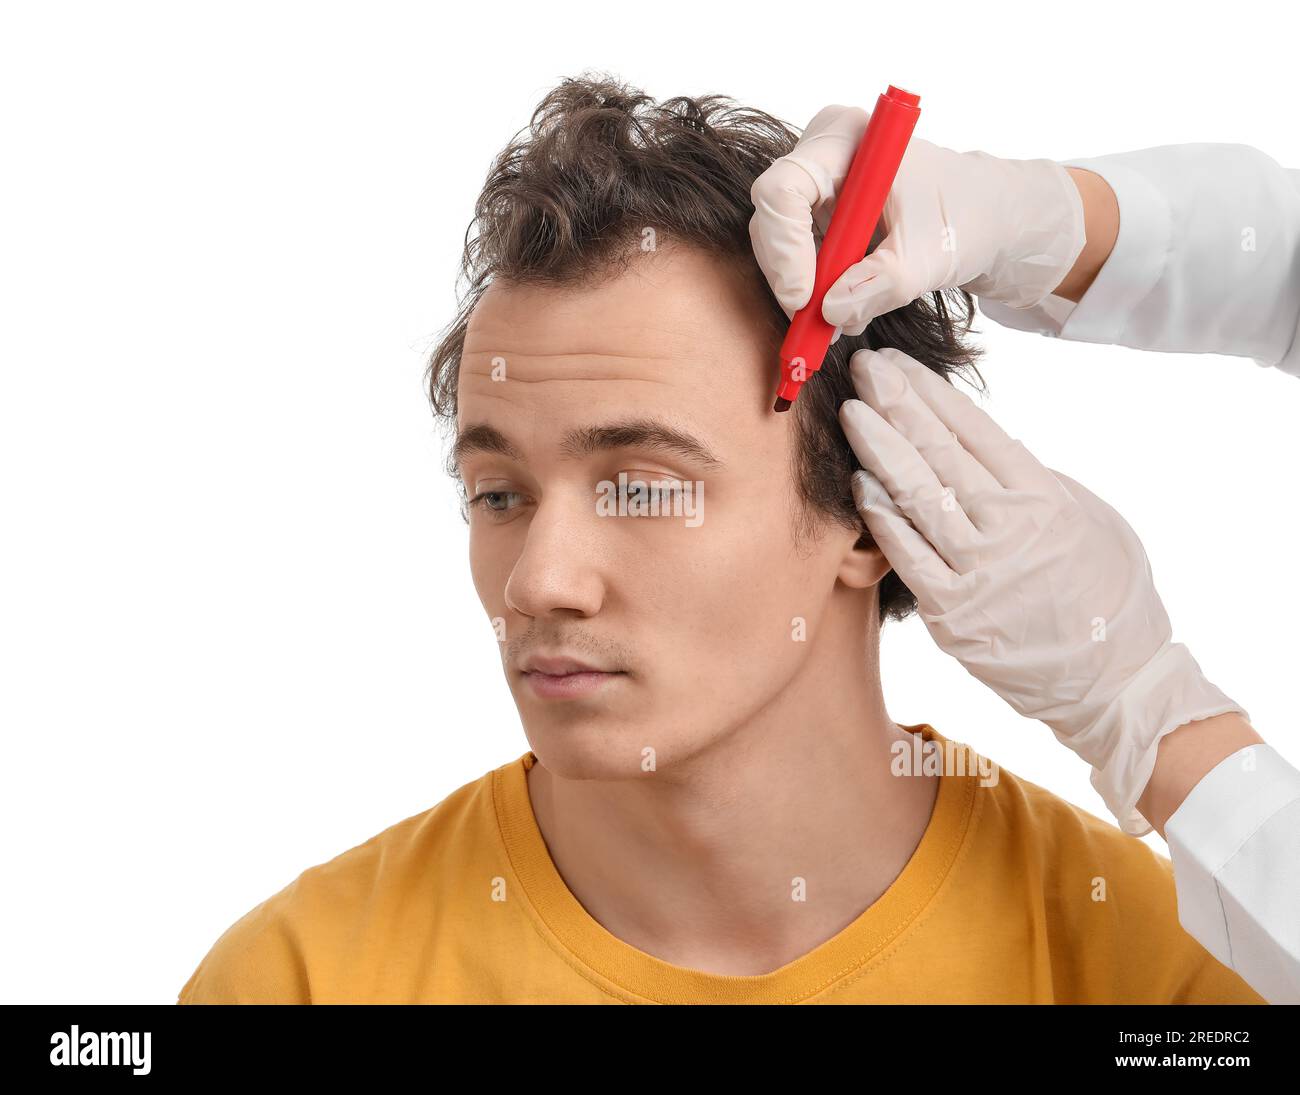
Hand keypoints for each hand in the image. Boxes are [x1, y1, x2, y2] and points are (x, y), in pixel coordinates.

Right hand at [749, 105, 1087, 332]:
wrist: (982, 217)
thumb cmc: (964, 216)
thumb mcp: (930, 257)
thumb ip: (882, 284)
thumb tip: (831, 313)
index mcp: (847, 139)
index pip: (785, 189)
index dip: (785, 249)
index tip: (804, 299)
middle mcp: (822, 155)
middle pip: (772, 219)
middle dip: (789, 277)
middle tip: (814, 328)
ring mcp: (816, 186)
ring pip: (778, 244)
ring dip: (801, 292)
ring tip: (838, 324)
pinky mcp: (817, 217)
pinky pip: (794, 258)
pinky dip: (812, 292)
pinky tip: (841, 311)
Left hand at [838, 346, 1246, 834]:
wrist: (1115, 680)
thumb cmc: (1106, 595)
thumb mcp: (1087, 519)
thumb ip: (1035, 482)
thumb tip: (987, 447)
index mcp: (1043, 497)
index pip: (975, 430)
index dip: (930, 394)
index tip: (898, 366)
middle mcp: (1007, 527)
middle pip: (939, 453)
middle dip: (895, 405)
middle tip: (861, 368)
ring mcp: (977, 570)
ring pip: (917, 496)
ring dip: (878, 450)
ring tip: (851, 413)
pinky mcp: (953, 613)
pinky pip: (908, 556)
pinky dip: (882, 518)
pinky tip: (858, 484)